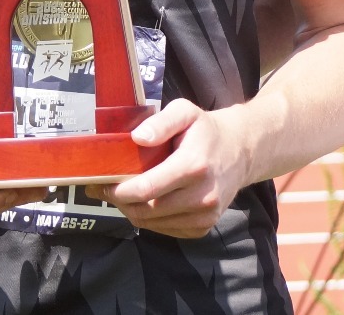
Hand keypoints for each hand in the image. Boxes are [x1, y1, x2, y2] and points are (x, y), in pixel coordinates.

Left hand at [102, 100, 251, 239]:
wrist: (241, 151)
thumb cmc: (206, 130)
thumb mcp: (185, 112)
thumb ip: (160, 122)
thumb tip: (137, 138)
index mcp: (194, 166)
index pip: (146, 189)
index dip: (118, 190)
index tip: (102, 183)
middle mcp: (202, 196)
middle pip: (146, 210)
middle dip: (121, 201)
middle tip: (107, 189)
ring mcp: (205, 215)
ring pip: (153, 223)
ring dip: (133, 211)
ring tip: (125, 195)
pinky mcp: (204, 226)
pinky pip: (166, 230)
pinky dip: (150, 220)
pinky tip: (147, 202)